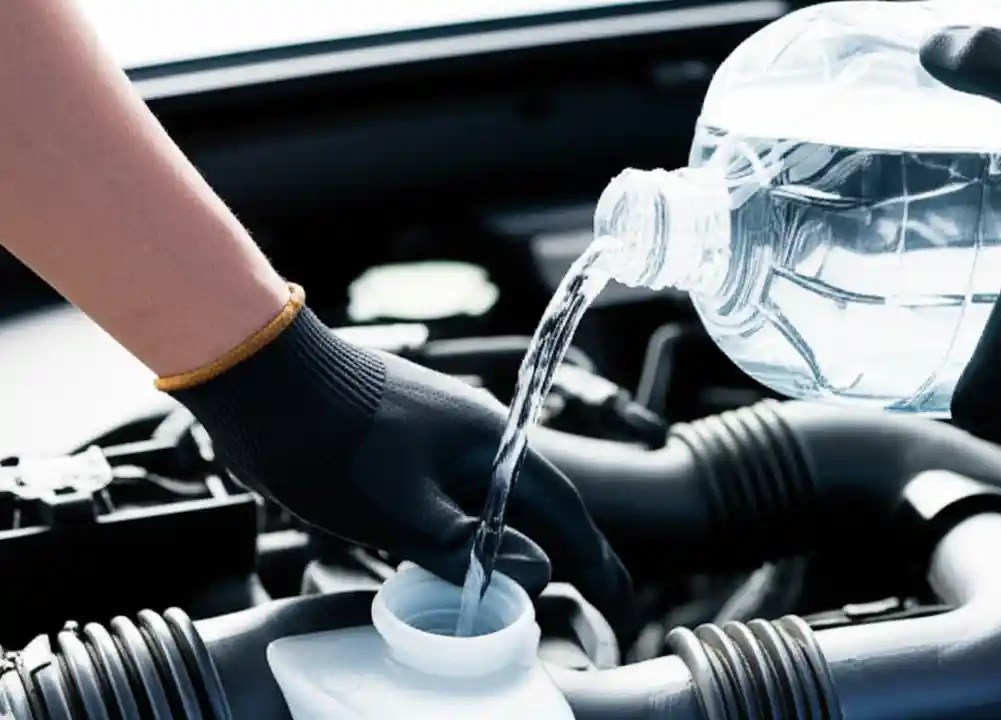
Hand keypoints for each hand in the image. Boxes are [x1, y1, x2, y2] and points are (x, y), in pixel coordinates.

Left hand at [169, 307, 631, 622]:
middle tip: (594, 595)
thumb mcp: (402, 511)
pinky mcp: (402, 446)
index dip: (593, 556)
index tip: (616, 596)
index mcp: (490, 442)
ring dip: (516, 544)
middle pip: (535, 504)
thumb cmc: (332, 438)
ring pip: (492, 502)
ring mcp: (437, 437)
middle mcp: (474, 436)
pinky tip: (464, 555)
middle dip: (565, 551)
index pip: (562, 507)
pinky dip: (472, 531)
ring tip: (536, 586)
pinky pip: (454, 496)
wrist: (263, 382)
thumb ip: (467, 550)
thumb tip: (535, 574)